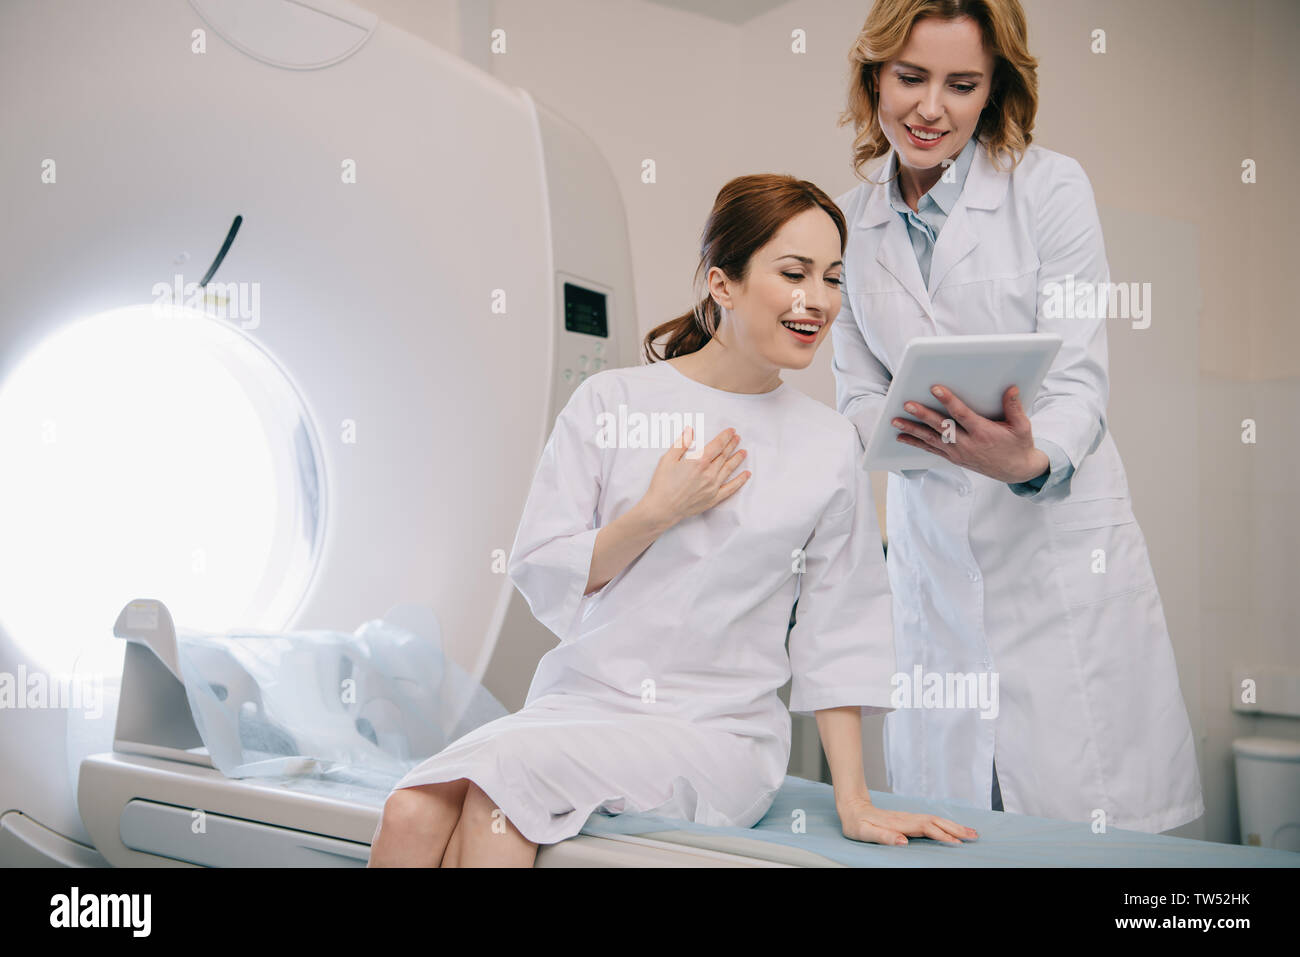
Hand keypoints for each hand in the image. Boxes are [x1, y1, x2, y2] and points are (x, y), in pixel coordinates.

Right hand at [639, 426, 748, 527]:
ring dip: (737, 459)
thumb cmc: (662, 484)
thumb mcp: (667, 459)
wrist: (662, 509)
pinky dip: (740, 481)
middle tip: (737, 438)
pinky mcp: (713, 498)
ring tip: (743, 452)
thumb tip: (690, 431)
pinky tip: (746, 475)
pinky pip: (731, 488)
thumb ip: (681, 443)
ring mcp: (713, 487)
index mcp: (698, 462)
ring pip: (729, 469)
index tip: (731, 431)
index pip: (717, 445)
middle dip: (732, 445)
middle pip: (724, 456)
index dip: (725, 437)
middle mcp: (709, 473)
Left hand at [837, 794, 977, 845]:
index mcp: (899, 824)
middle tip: (975, 836)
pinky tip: (953, 828)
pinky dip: (945, 824)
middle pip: (936, 822)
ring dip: (954, 825)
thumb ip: (883, 836)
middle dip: (956, 829)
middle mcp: (907, 819)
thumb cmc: (856, 823)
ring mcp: (909, 817)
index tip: (958, 843)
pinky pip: (931, 821)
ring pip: (935, 820)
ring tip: (971, 832)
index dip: (942, 835)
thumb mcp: (864, 832)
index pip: (926, 828)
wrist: (852, 806)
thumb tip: (903, 842)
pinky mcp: (909, 819)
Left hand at [891, 385, 1048, 483]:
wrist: (1016, 471)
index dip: (948, 401)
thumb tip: (1011, 388)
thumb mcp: (1022, 426)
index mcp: (984, 433)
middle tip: (907, 404)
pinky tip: (902, 437)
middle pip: (941, 427)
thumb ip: (1014, 407)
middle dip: (922, 415)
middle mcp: (968, 444)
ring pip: (931, 439)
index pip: (962, 414)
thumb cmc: (1018, 446)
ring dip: (912, 430)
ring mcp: (959, 453)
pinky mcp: (954, 458)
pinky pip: (931, 450)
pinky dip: (916, 443)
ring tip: (895, 421)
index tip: (936, 389)